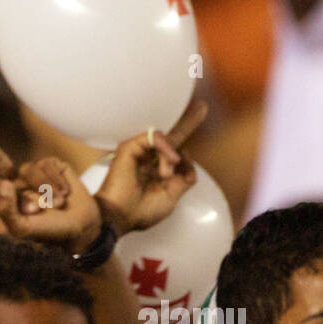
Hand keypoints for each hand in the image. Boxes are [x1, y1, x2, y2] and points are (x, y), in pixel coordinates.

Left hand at [0, 129, 101, 253]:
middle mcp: (17, 182)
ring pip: (28, 169)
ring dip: (45, 190)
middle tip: (38, 212)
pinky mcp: (51, 164)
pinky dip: (57, 182)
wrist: (81, 225)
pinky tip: (65, 193)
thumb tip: (3, 183)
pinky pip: (47, 165)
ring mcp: (34, 171)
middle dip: (30, 197)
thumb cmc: (48, 230)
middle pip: (9, 173)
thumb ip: (6, 210)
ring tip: (58, 204)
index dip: (6, 194)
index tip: (12, 192)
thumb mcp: (22, 228)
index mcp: (6, 198)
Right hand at [94, 99, 207, 235]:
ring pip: (167, 140)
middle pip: (172, 136)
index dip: (186, 140)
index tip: (199, 121)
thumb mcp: (172, 195)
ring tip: (165, 175)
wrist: (120, 217)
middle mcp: (148, 158)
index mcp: (156, 170)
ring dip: (171, 158)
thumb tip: (187, 156)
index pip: (174, 150)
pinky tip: (167, 163)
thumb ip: (184, 176)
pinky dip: (165, 149)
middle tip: (202, 106)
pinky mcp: (130, 147)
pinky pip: (155, 137)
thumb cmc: (140, 211)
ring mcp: (139, 152)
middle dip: (188, 122)